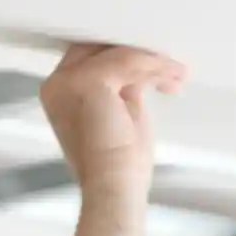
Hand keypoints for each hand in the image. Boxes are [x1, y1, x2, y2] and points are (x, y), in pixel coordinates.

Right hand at [40, 44, 187, 204]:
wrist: (114, 188)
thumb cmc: (118, 163)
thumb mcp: (120, 111)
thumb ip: (122, 85)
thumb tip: (142, 65)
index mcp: (58, 92)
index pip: (90, 56)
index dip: (125, 54)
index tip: (156, 63)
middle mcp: (56, 84)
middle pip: (102, 47)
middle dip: (140, 53)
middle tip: (170, 65)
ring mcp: (69, 82)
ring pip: (121, 53)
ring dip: (156, 63)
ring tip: (178, 77)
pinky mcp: (88, 82)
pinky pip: (129, 61)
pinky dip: (156, 69)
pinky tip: (173, 80)